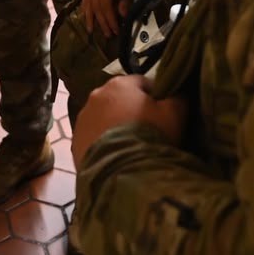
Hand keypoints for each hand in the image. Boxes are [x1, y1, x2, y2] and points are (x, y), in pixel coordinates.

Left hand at [72, 74, 186, 167]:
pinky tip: (117, 157)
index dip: (156, 96)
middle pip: (120, 99)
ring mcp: (82, 119)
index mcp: (120, 84)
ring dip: (115, 127)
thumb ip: (178, 96)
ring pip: (104, 118)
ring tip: (131, 147)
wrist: (123, 172)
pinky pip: (93, 138)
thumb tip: (178, 90)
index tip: (164, 114)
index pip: (142, 82)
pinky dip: (103, 144)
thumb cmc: (151, 135)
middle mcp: (96, 95)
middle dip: (132, 110)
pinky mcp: (75, 142)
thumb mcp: (175, 113)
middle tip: (148, 131)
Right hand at [80, 0, 140, 38]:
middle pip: (96, 5)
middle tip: (108, 34)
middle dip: (102, 21)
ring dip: (91, 17)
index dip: (110, 19)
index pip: (105, 4)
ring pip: (88, 1)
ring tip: (91, 30)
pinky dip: (85, 6)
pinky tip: (85, 15)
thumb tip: (122, 15)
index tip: (115, 30)